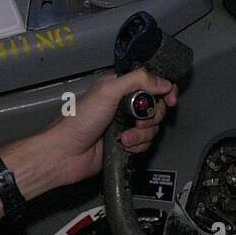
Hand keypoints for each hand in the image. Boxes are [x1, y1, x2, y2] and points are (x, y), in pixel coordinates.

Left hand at [40, 68, 178, 188]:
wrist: (66, 153)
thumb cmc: (79, 121)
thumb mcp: (108, 91)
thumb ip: (138, 80)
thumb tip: (163, 82)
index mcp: (119, 87)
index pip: (151, 83)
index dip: (164, 90)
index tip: (169, 99)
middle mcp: (124, 104)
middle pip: (156, 107)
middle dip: (151, 117)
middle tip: (138, 120)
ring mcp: (125, 124)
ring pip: (152, 128)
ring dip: (141, 134)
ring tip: (125, 136)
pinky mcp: (126, 143)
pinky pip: (146, 144)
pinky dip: (137, 146)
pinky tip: (124, 145)